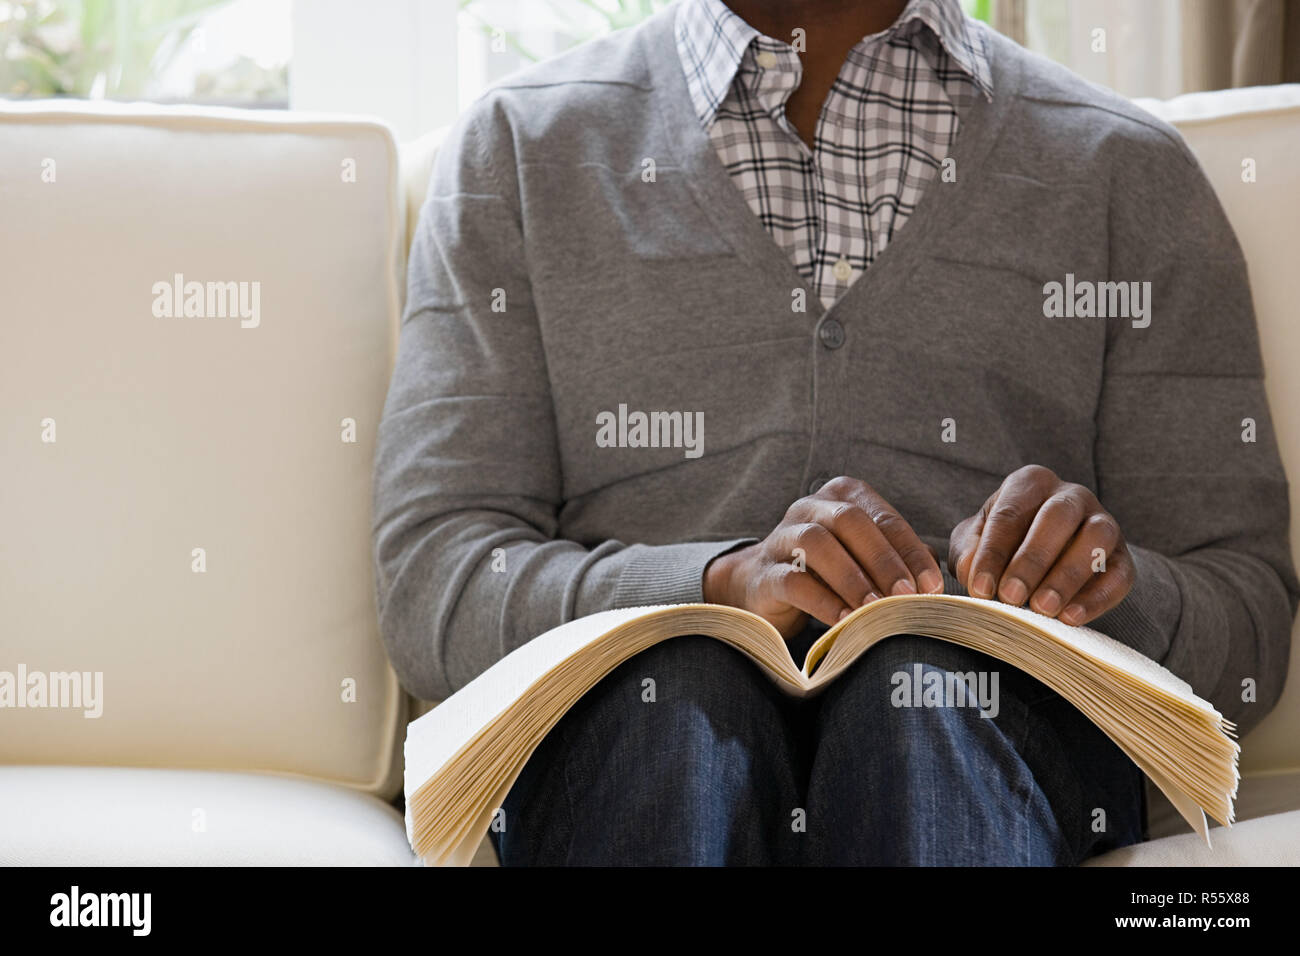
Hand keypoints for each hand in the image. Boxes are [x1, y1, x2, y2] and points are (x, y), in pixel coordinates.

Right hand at [703, 476, 942, 637]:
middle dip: (883, 559)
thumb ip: (896, 560)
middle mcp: (809, 508)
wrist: (762, 586)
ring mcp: (781, 537)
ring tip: (875, 609)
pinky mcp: (764, 572)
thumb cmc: (826, 570)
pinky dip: (823, 601)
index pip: (882, 517)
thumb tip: (933, 583)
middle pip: (850, 521)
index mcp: (841, 496)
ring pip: (817, 544)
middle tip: (907, 595)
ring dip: (852, 577)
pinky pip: (793, 581)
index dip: (910, 550)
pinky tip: (845, 621)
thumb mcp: (862, 558)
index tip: (932, 585)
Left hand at [948, 464, 1134, 626]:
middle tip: (1011, 597)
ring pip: (1096, 537)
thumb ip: (968, 551)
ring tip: (1042, 608)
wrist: (1043, 558)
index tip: (980, 588)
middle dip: (1032, 559)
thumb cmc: (1002, 543)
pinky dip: (1097, 598)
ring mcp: (1103, 521)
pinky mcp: (1123, 556)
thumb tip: (970, 570)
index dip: (993, 552)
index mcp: (1030, 483)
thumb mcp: (975, 541)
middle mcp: (1070, 495)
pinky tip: (1070, 618)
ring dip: (1068, 575)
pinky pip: (1119, 574)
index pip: (1010, 513)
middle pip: (1057, 517)